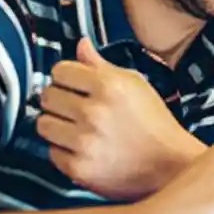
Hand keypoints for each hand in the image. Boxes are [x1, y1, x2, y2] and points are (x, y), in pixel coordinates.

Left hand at [37, 38, 202, 199]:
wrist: (170, 166)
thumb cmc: (154, 124)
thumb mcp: (135, 84)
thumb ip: (102, 65)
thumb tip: (81, 44)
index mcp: (109, 86)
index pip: (59, 70)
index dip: (66, 77)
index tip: (73, 85)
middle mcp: (94, 112)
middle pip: (47, 96)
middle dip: (59, 100)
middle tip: (74, 108)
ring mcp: (85, 142)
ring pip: (43, 124)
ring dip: (57, 126)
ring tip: (76, 130)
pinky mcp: (79, 169)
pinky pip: (52, 153)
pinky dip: (64, 151)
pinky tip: (82, 149)